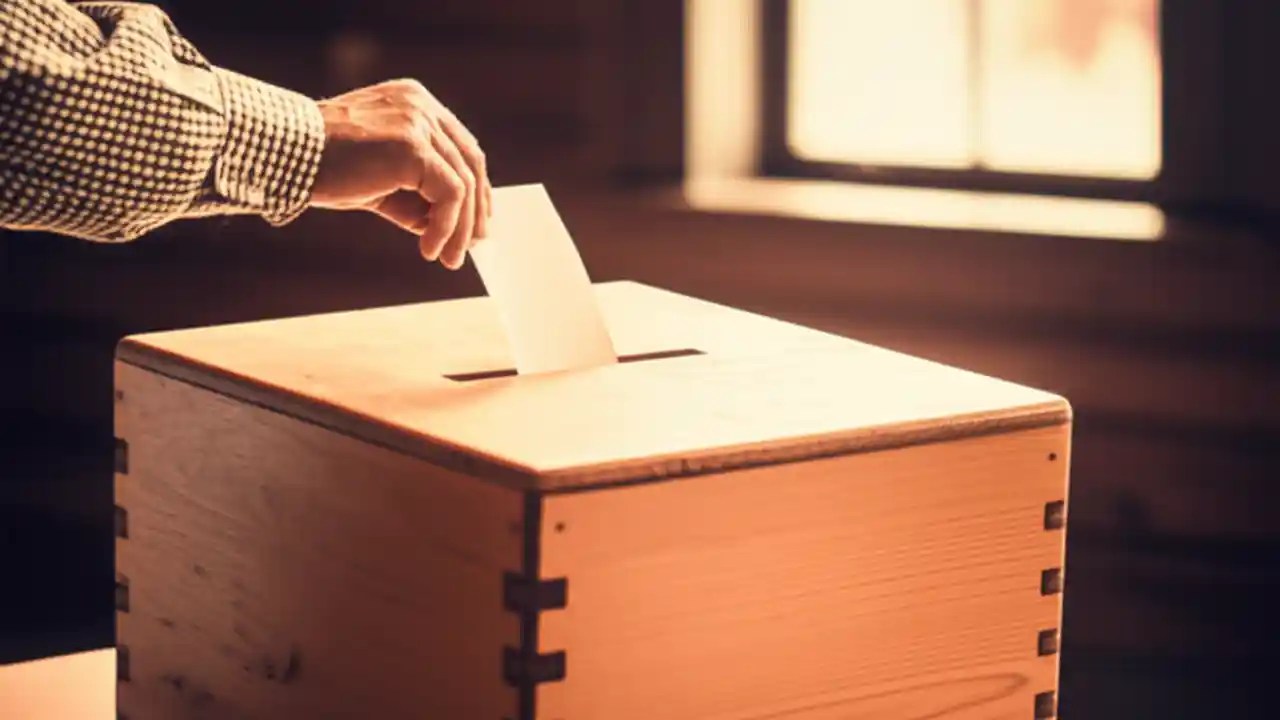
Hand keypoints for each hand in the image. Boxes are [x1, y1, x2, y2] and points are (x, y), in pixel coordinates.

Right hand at [310, 79, 490, 268]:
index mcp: (413, 102)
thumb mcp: (377, 180)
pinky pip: (449, 194)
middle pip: (469, 161)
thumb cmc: (321, 167)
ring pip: (462, 182)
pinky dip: (446, 227)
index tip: (474, 223)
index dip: (474, 188)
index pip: (460, 147)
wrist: (284, 155)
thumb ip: (412, 196)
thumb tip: (445, 228)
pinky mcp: (413, 146)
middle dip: (475, 210)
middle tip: (471, 247)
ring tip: (449, 259)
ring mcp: (418, 121)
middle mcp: (420, 105)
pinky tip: (429, 249)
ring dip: (460, 229)